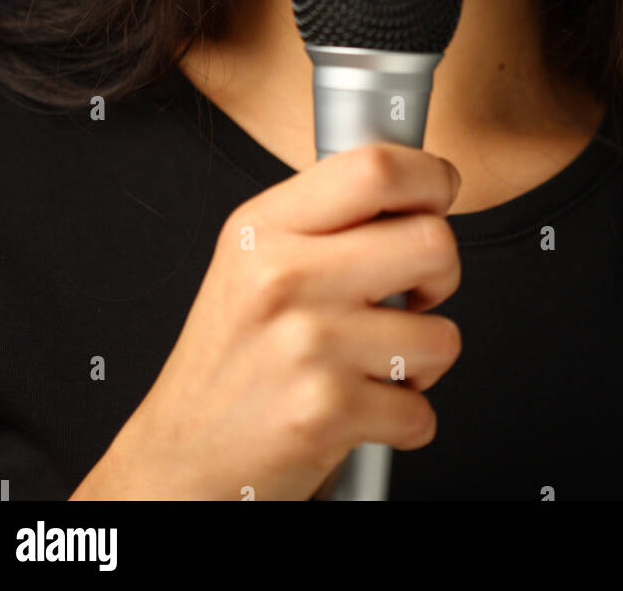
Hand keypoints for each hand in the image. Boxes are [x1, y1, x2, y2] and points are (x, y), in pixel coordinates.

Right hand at [69, 142, 461, 500]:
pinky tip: (363, 410)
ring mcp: (306, 344)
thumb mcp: (252, 258)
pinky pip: (421, 411)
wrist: (180, 456)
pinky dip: (406, 421)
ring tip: (375, 364)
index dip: (429, 177)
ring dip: (422, 361)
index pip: (375, 167)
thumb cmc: (232, 357)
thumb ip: (325, 218)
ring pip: (440, 335)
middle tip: (415, 293)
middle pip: (431, 242)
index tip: (438, 195)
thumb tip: (418, 186)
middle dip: (442, 275)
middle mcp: (282, 276)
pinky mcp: (325, 411)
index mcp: (264, 227)